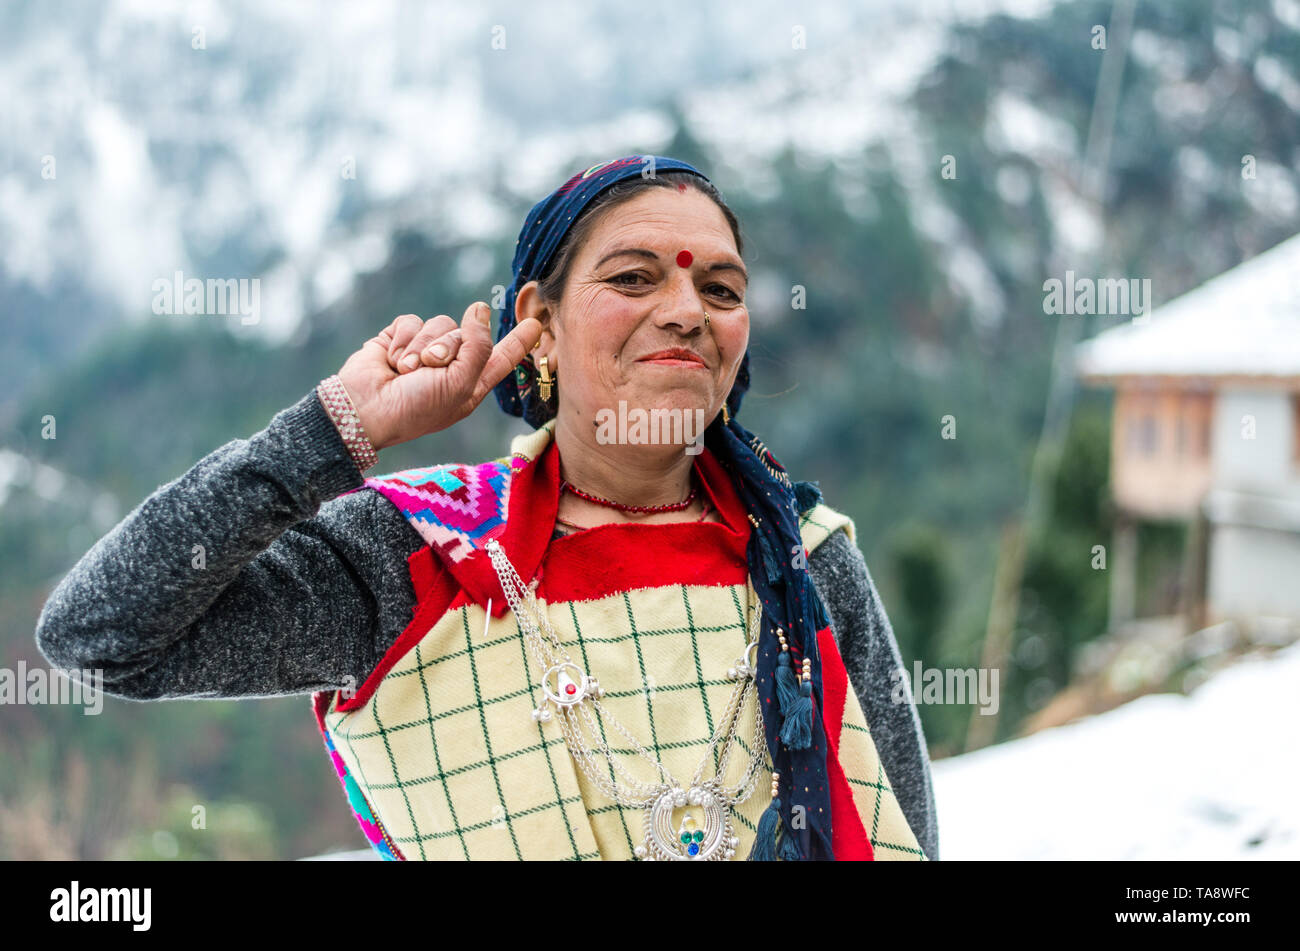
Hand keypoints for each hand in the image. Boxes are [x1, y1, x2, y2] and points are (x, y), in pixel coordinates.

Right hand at [337, 302, 541, 451]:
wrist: (364, 409)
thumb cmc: (415, 407)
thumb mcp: (459, 384)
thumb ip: (479, 346)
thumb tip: (480, 308)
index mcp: (471, 384)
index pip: (501, 358)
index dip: (518, 342)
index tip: (536, 325)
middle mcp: (451, 366)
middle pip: (468, 334)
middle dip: (447, 348)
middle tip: (429, 369)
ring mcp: (424, 351)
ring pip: (439, 324)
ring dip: (422, 346)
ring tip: (406, 371)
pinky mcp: (400, 339)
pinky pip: (411, 321)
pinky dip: (402, 340)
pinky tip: (391, 361)